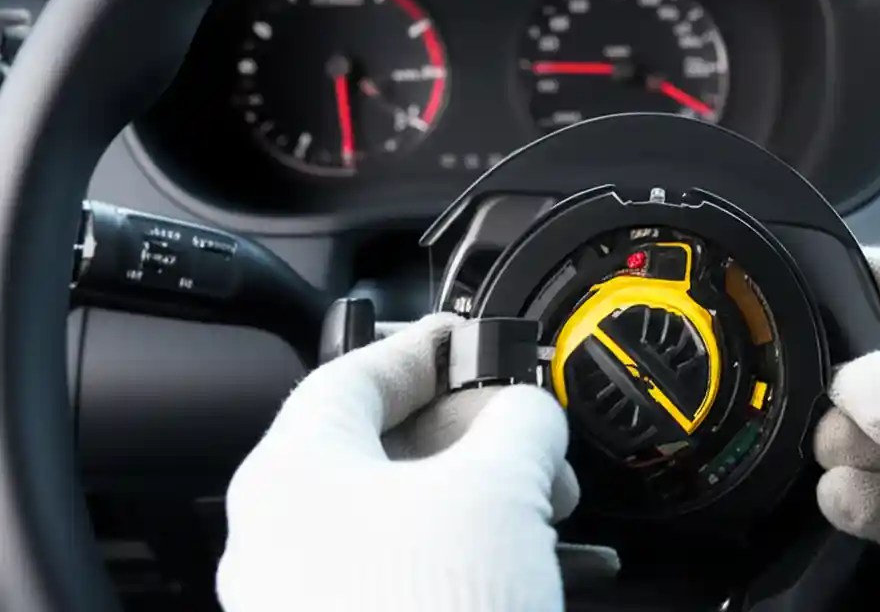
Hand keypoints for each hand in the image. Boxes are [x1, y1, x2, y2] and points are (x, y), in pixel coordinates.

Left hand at [217, 314, 577, 611]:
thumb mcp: (499, 487)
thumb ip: (519, 420)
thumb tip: (529, 411)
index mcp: (292, 477)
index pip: (350, 378)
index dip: (422, 349)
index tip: (466, 339)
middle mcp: (284, 540)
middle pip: (382, 451)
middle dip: (473, 435)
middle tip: (528, 430)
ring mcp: (310, 604)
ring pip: (404, 521)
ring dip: (484, 500)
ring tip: (550, 505)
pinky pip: (412, 579)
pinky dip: (475, 559)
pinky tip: (544, 564)